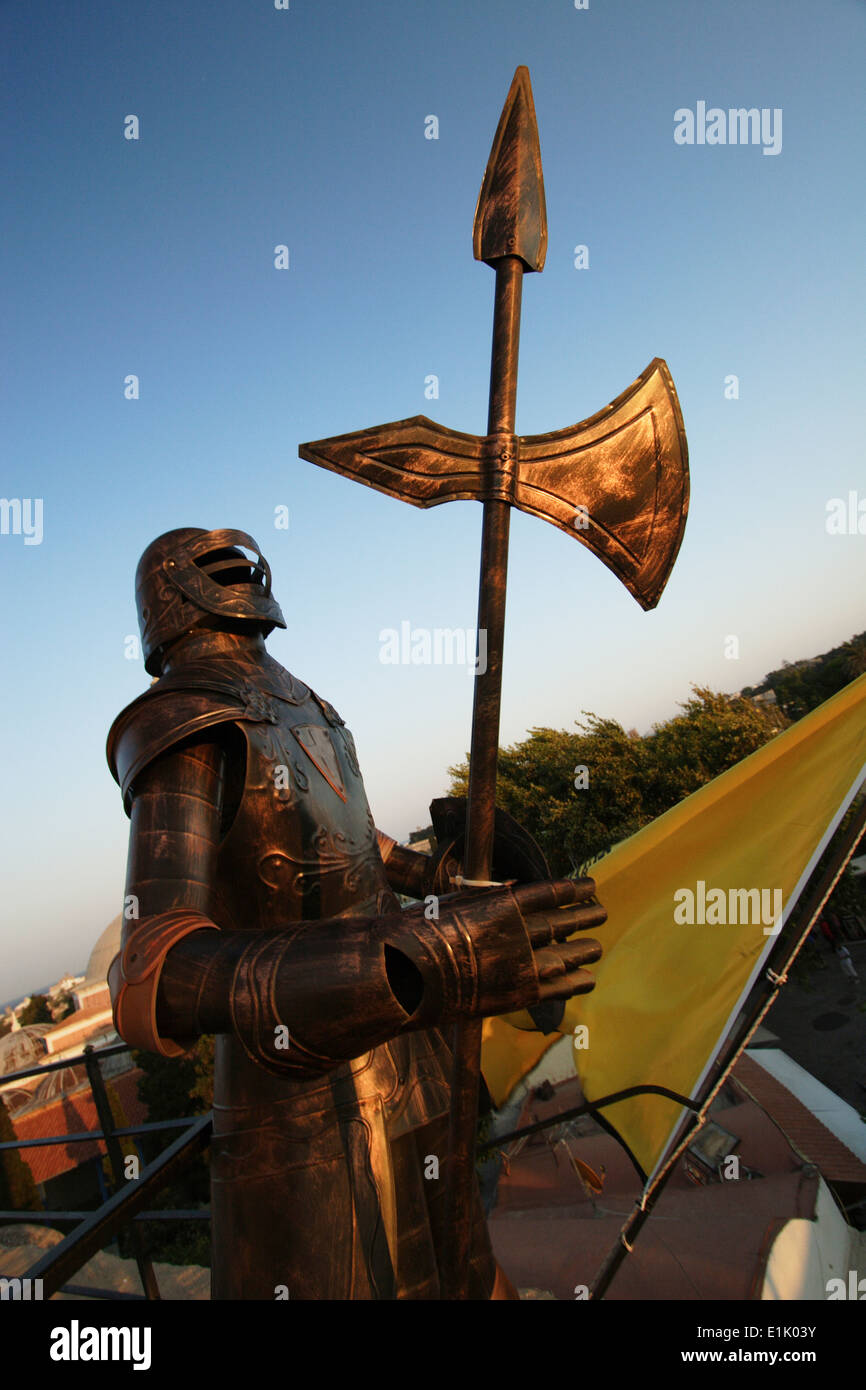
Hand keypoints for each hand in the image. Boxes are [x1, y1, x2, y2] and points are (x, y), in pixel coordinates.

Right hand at [378, 875, 604, 1023]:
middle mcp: (518, 932)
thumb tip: (513, 892)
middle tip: (602, 911)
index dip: (574, 890)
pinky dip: (576, 980)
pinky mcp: (517, 994)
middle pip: (563, 921)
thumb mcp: (455, 904)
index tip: (591, 886)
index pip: (551, 893)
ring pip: (566, 953)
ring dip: (585, 948)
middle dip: (586, 916)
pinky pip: (558, 986)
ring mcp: (521, 965)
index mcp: (503, 904)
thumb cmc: (421, 933)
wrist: (403, 977)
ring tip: (598, 944)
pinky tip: (589, 977)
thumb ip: (488, 901)